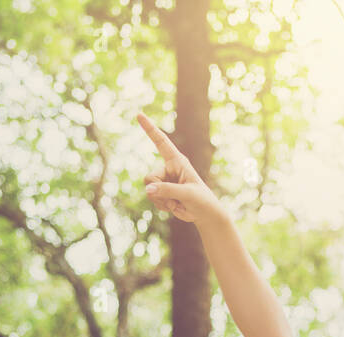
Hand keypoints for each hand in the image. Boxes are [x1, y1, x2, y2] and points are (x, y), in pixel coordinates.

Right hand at [136, 110, 223, 226]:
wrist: (205, 214)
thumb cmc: (201, 200)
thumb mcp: (187, 194)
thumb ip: (167, 190)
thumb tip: (148, 189)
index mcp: (177, 161)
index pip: (161, 141)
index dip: (150, 128)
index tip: (139, 115)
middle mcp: (168, 169)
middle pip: (149, 177)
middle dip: (159, 191)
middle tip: (175, 199)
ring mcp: (164, 181)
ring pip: (149, 190)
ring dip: (161, 200)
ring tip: (177, 203)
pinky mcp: (162, 193)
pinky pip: (153, 198)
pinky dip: (162, 206)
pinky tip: (175, 207)